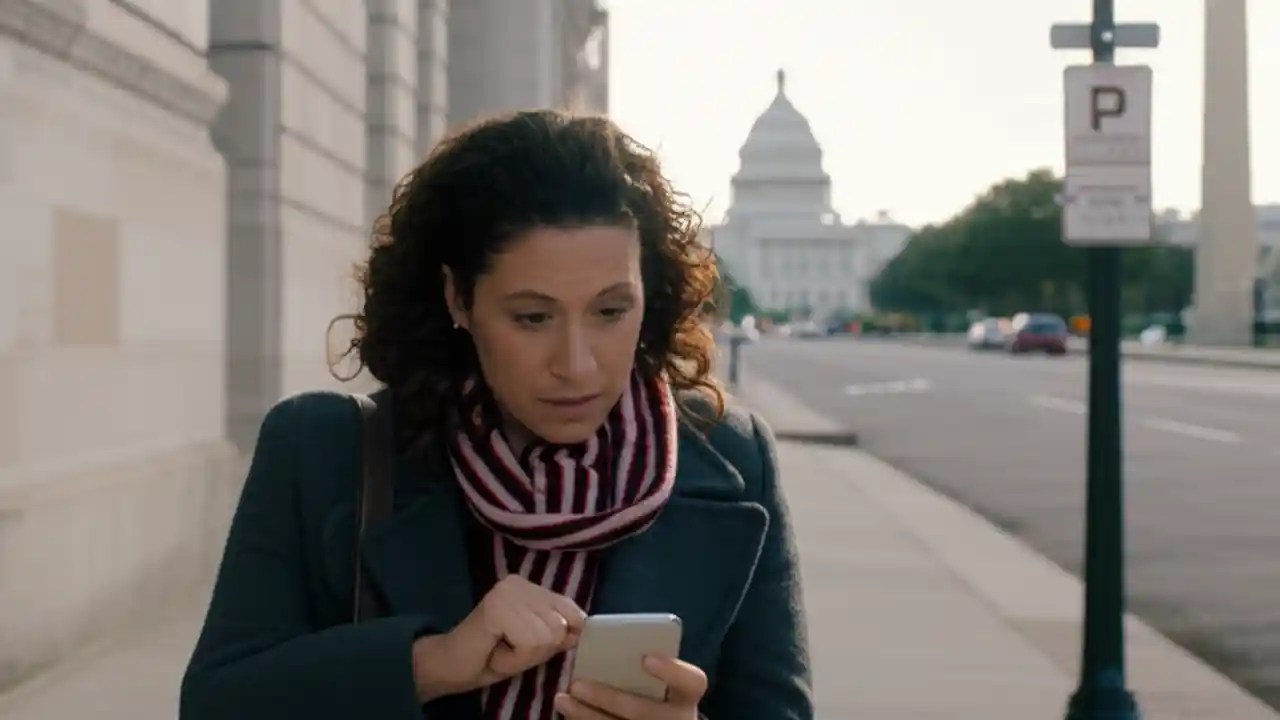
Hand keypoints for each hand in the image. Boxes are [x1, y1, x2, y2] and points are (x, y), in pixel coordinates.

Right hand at [412, 575, 584, 699]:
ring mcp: (508, 591)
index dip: (558, 637)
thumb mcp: (535, 645)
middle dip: (539, 650)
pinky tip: (495, 650)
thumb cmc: (491, 657)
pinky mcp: (498, 606)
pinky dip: (516, 658)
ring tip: (502, 649)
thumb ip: (558, 633)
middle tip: (509, 648)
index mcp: (531, 587)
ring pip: (548, 636)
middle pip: (562, 626)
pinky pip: (530, 643)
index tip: (524, 644)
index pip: (572, 611)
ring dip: (526, 656)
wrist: (447, 667)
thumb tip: (583, 627)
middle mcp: (520, 582)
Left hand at [554, 655, 706, 718]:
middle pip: (644, 713)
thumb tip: (602, 642)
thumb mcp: (661, 682)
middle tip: (578, 684)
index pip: (693, 682)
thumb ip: (643, 667)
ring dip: (586, 715)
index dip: (672, 671)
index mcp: (686, 696)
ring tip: (562, 699)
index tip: (646, 658)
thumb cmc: (656, 695)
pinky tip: (568, 713)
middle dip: (608, 699)